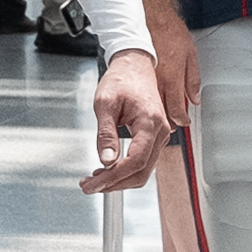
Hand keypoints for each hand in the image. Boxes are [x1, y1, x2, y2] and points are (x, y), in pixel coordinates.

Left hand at [81, 47, 170, 193]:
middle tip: (90, 186)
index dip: (114, 178)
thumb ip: (106, 134)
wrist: (134, 65)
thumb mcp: (105, 104)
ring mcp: (160, 135)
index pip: (136, 161)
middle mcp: (161, 131)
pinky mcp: (154, 137)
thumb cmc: (121, 79)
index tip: (94, 184)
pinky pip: (143, 161)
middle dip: (115, 184)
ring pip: (143, 170)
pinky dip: (126, 170)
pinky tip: (108, 170)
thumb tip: (106, 160)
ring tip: (95, 180)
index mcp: (150, 122)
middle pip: (142, 172)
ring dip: (120, 179)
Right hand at [140, 0, 198, 124]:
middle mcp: (157, 81)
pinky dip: (147, 100)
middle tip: (174, 124)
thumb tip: (194, 97)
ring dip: (156, 113)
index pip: (176, 109)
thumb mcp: (191, 54)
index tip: (184, 122)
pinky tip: (151, 101)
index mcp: (172, 78)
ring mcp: (145, 79)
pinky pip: (142, 93)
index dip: (181, 119)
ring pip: (150, 104)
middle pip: (161, 111)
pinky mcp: (137, 74)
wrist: (152, 17)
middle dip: (168, 121)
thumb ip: (193, 79)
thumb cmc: (171, 31)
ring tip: (162, 117)